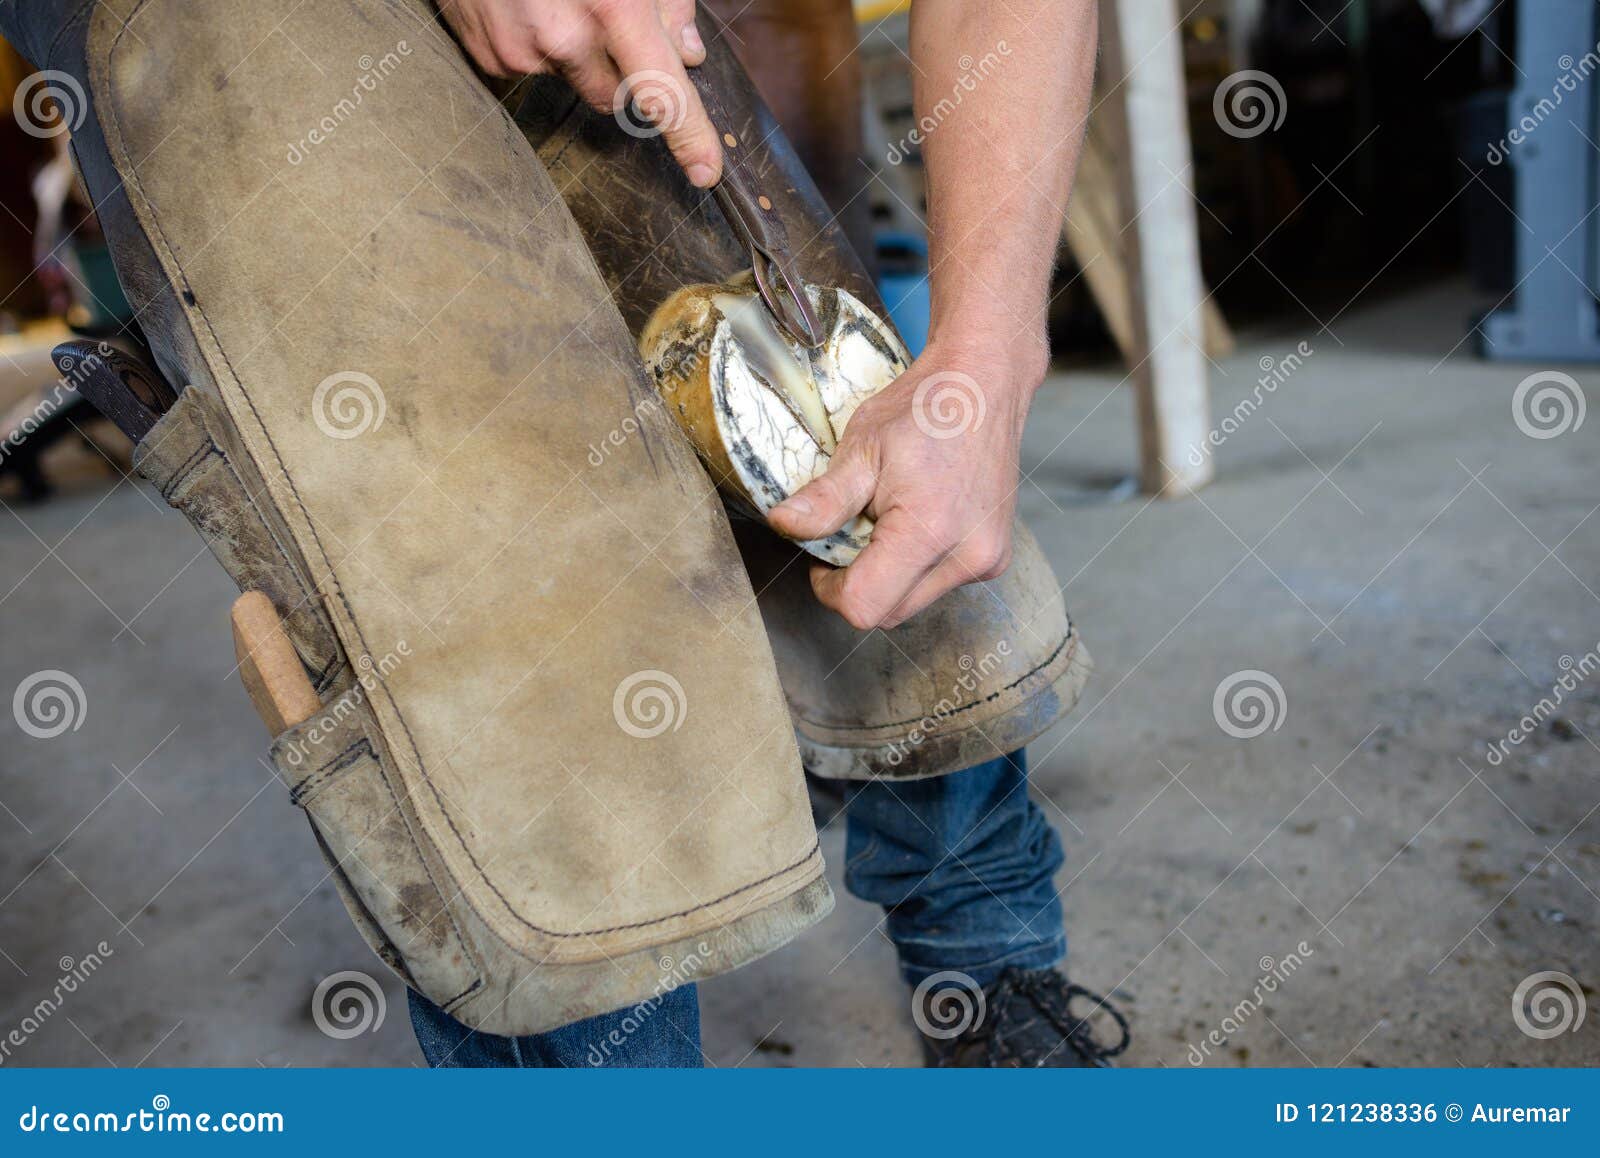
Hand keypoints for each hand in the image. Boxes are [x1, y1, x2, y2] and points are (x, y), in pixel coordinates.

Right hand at [437, 0, 722, 185]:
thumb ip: (667, 3)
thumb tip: (687, 54)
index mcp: (611, 6)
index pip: (662, 91)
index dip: (689, 136)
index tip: (706, 172)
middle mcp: (566, 37)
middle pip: (615, 95)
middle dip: (620, 70)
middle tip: (604, 22)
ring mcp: (522, 52)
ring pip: (573, 83)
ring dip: (577, 58)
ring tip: (556, 5)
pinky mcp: (491, 57)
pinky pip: (532, 73)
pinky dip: (537, 49)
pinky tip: (525, 7)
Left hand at [767, 340, 1042, 629]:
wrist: (983, 384)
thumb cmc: (924, 409)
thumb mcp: (863, 448)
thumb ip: (825, 499)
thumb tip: (782, 525)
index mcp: (930, 531)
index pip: (865, 605)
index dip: (832, 589)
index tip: (825, 555)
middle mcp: (967, 557)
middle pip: (889, 612)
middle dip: (859, 583)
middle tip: (852, 532)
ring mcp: (987, 561)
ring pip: (913, 602)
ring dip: (887, 576)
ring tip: (887, 520)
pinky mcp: (994, 558)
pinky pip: (939, 584)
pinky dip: (915, 566)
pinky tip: (916, 521)